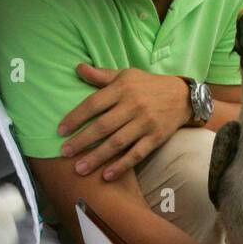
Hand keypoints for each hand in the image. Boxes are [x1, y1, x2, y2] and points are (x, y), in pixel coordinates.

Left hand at [58, 65, 190, 180]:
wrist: (182, 97)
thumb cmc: (148, 86)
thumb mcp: (126, 75)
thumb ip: (101, 76)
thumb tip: (78, 68)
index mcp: (122, 89)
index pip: (93, 104)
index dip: (75, 118)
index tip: (60, 131)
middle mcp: (133, 105)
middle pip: (102, 126)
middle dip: (82, 141)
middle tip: (64, 154)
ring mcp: (145, 123)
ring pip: (117, 143)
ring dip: (97, 157)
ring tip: (79, 169)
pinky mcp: (155, 138)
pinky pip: (136, 154)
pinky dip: (122, 166)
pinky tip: (107, 176)